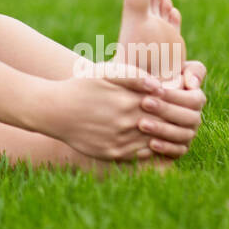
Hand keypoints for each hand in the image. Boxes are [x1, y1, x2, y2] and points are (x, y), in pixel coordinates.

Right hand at [43, 61, 185, 161]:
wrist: (55, 111)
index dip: (170, 103)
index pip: (163, 105)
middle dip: (169, 121)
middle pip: (160, 125)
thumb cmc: (81, 87)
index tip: (171, 99)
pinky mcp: (113, 154)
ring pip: (153, 142)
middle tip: (174, 117)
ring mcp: (120, 141)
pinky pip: (139, 155)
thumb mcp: (105, 73)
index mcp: (128, 102)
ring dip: (161, 136)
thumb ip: (133, 75)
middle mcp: (127, 124)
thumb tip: (159, 85)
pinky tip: (147, 140)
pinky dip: (148, 149)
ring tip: (163, 128)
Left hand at [148, 59, 207, 162]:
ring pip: (183, 134)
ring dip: (163, 129)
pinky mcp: (179, 148)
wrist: (128, 101)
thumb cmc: (146, 78)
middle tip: (144, 104)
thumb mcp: (161, 67)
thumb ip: (184, 69)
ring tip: (142, 123)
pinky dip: (166, 147)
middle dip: (166, 110)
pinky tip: (151, 143)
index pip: (195, 98)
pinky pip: (178, 151)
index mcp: (193, 96)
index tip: (155, 90)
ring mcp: (187, 132)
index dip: (177, 95)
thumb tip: (193, 84)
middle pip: (189, 116)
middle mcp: (193, 115)